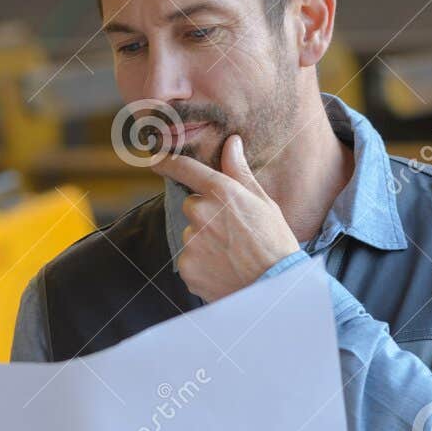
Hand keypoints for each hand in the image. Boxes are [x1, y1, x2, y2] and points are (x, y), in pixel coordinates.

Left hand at [151, 134, 300, 302]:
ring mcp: (191, 241)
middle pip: (192, 207)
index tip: (156, 161)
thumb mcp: (264, 202)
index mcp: (221, 192)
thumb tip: (231, 143)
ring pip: (191, 235)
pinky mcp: (186, 267)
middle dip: (207, 216)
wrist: (274, 287)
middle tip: (233, 232)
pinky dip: (202, 265)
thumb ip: (239, 172)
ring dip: (205, 242)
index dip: (167, 163)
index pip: (185, 169)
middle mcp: (201, 213)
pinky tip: (223, 270)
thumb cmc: (275, 242)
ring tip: (231, 255)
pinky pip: (189, 260)